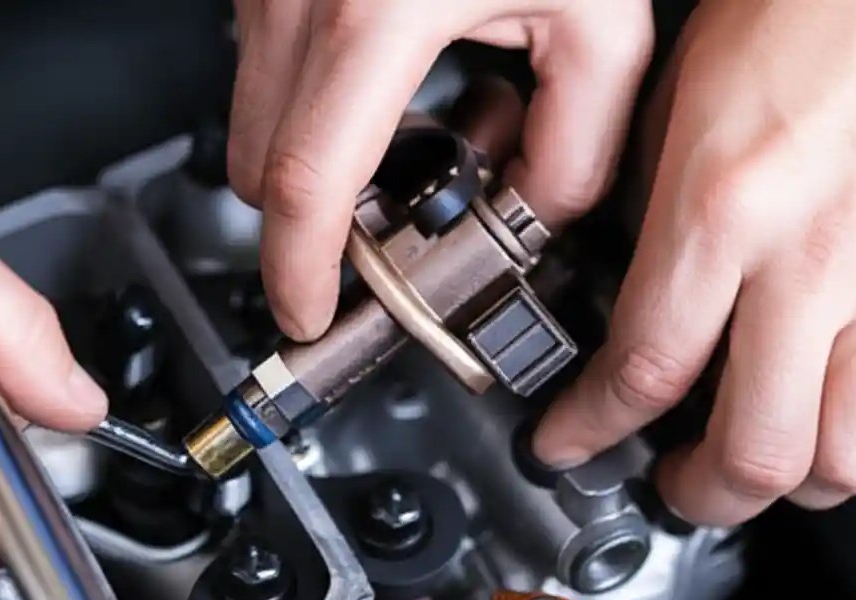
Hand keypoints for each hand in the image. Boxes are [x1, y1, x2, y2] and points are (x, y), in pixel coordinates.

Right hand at [228, 0, 653, 339]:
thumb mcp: (601, 18)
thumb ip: (576, 145)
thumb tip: (531, 218)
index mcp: (376, 12)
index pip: (307, 184)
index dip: (298, 272)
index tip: (310, 313)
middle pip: (261, 170)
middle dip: (318, 221)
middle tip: (401, 220)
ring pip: (254, 125)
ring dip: (320, 158)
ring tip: (416, 128)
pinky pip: (264, 71)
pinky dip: (315, 104)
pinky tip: (394, 81)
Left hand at [534, 0, 855, 524]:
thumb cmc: (783, 31)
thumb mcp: (671, 125)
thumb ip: (652, 236)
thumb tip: (636, 320)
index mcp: (721, 211)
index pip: (644, 369)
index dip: (590, 430)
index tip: (568, 444)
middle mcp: (814, 258)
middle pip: (756, 450)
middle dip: (697, 494)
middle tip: (672, 483)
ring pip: (849, 459)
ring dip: (788, 485)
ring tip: (755, 462)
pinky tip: (842, 430)